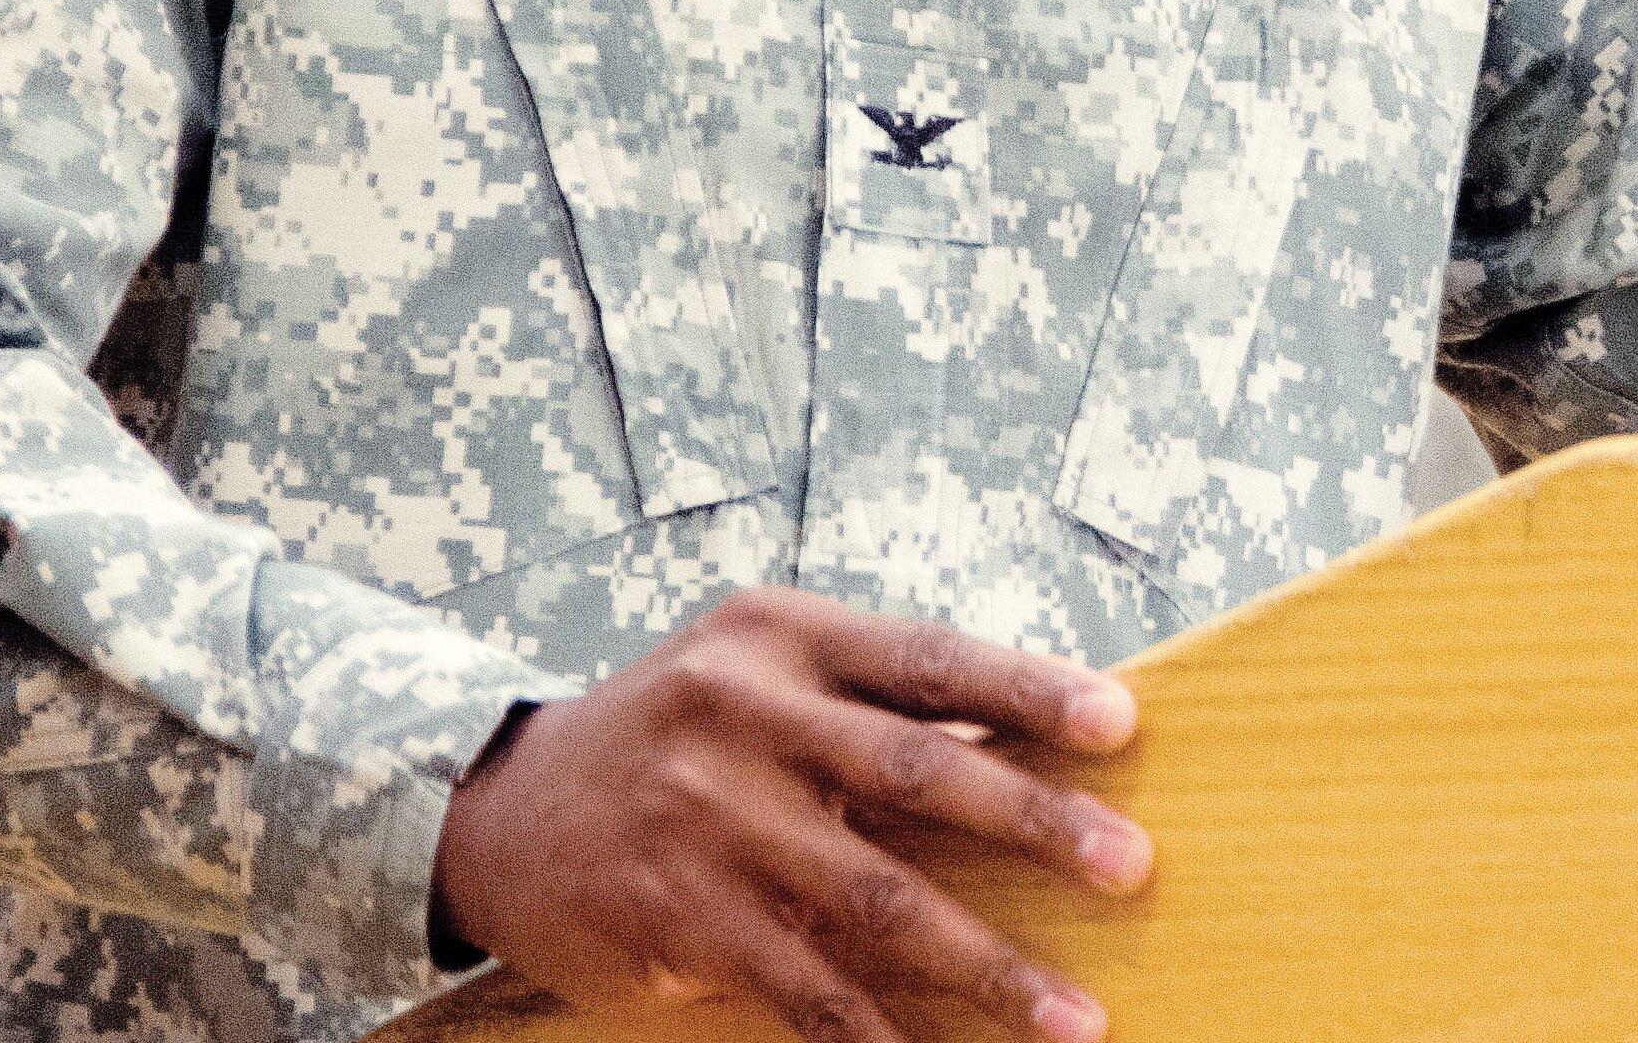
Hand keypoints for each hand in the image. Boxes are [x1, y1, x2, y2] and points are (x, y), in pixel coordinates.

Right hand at [428, 584, 1148, 1042]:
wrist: (507, 806)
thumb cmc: (676, 726)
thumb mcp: (754, 666)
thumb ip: (865, 696)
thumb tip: (1025, 740)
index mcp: (780, 634)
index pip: (927, 658)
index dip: (1027, 688)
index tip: (1122, 719)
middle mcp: (747, 713)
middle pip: (917, 770)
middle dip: (1034, 822)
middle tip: (1130, 862)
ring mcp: (713, 819)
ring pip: (878, 901)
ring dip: (988, 968)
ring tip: (1077, 1017)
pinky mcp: (685, 918)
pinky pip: (809, 993)